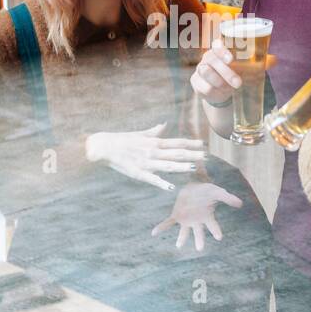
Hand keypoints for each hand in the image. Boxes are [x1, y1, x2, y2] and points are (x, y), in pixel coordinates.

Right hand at [85, 123, 205, 191]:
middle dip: (192, 155)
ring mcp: (146, 163)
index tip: (203, 144)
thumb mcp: (140, 134)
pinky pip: (152, 179)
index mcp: (154, 142)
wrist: (103, 147)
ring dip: (181, 167)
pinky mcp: (138, 173)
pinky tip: (171, 187)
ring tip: (194, 167)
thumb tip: (164, 124)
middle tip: (206, 157)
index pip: (177, 142)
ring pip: (167, 165)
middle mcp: (153, 152)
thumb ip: (154, 131)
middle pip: (176, 153)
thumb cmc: (121, 140)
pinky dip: (161, 183)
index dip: (191, 143)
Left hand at [151, 182, 243, 250]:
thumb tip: (240, 203)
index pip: (213, 226)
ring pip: (184, 232)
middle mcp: (197, 221)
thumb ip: (228, 198)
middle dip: (199, 240)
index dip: (216, 231)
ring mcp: (186, 219)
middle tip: (200, 249)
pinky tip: (154, 233)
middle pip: (199, 233)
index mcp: (207, 217)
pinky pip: (168, 223)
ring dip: (181, 238)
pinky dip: (162, 228)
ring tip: (178, 246)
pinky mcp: (177, 215)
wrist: (194, 184)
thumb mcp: (218, 192)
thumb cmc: (207, 189)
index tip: (219, 237)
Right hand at [190, 38, 276, 106]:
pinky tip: (220, 92)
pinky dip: (213, 91)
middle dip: (226, 73)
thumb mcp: (247, 68)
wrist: (222, 90)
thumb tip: (275, 60)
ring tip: (229, 88)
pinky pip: (203, 86)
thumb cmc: (236, 73)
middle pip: (212, 60)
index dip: (222, 50)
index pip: (217, 44)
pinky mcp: (196, 82)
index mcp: (219, 49)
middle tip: (238, 83)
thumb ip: (260, 62)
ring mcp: (200, 69)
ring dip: (219, 82)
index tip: (231, 59)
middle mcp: (208, 57)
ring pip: (206, 73)